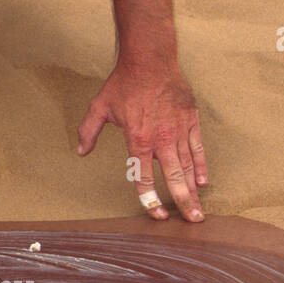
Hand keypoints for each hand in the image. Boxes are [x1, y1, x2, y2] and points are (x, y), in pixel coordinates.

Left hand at [76, 62, 208, 221]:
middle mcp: (161, 139)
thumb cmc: (123, 83)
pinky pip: (198, 148)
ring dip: (195, 190)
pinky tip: (203, 181)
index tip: (157, 214)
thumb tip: (80, 151)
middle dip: (183, 202)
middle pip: (173, 178)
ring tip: (200, 210)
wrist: (150, 60)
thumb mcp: (99, 107)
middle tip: (192, 222)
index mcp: (138, 139)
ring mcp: (178, 130)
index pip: (144, 177)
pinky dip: (201, 165)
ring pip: (188, 166)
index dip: (150, 199)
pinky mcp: (191, 120)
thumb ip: (89, 131)